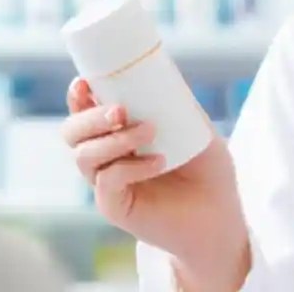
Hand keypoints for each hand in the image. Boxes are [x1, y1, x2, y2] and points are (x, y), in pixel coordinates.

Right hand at [62, 78, 249, 291]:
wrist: (221, 216)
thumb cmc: (209, 173)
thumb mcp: (197, 129)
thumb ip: (179, 105)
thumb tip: (164, 77)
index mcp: (119, 134)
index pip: (84, 110)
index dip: (78, 95)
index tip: (85, 82)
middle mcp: (106, 158)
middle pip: (72, 132)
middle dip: (90, 116)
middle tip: (120, 111)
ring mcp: (108, 184)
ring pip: (84, 155)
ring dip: (114, 139)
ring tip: (150, 131)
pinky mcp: (115, 207)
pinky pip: (107, 182)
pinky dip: (130, 167)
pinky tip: (158, 162)